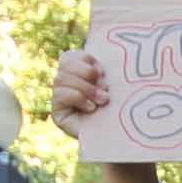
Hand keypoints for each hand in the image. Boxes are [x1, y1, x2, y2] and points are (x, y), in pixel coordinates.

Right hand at [55, 49, 156, 182]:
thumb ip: (107, 69)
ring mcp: (60, 99)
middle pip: (63, 64)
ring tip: (102, 100)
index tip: (101, 68)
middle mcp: (66, 84)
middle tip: (104, 85)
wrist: (123, 140)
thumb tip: (113, 42)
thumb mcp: (116, 84)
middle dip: (85, 73)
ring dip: (85, 87)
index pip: (70, 55)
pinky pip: (59, 95)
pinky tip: (91, 108)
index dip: (83, 58)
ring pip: (60, 78)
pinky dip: (77, 97)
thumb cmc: (123, 109)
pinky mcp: (58, 114)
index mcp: (79, 73)